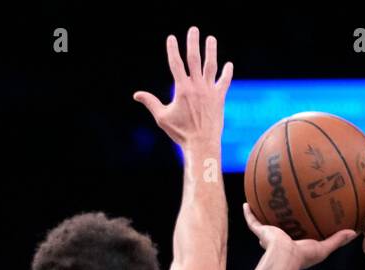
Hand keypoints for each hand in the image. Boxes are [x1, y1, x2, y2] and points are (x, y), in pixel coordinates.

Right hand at [133, 27, 231, 147]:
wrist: (202, 144)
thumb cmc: (180, 133)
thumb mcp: (162, 117)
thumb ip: (151, 102)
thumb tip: (136, 94)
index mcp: (182, 89)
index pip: (176, 63)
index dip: (173, 49)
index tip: (171, 38)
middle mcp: (196, 86)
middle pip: (194, 58)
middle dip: (193, 42)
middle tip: (193, 29)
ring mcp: (209, 91)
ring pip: (211, 66)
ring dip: (211, 50)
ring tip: (211, 39)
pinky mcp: (219, 98)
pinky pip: (224, 82)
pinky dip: (227, 73)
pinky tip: (228, 64)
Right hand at [242, 203, 356, 269]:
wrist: (285, 257)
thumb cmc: (303, 256)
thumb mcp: (323, 247)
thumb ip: (337, 240)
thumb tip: (355, 232)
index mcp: (293, 245)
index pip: (296, 234)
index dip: (298, 228)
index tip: (302, 218)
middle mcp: (280, 240)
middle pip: (279, 227)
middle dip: (279, 220)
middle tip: (283, 208)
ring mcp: (269, 236)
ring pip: (264, 222)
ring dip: (262, 213)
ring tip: (263, 201)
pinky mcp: (260, 232)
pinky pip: (252, 221)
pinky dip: (248, 213)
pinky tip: (246, 203)